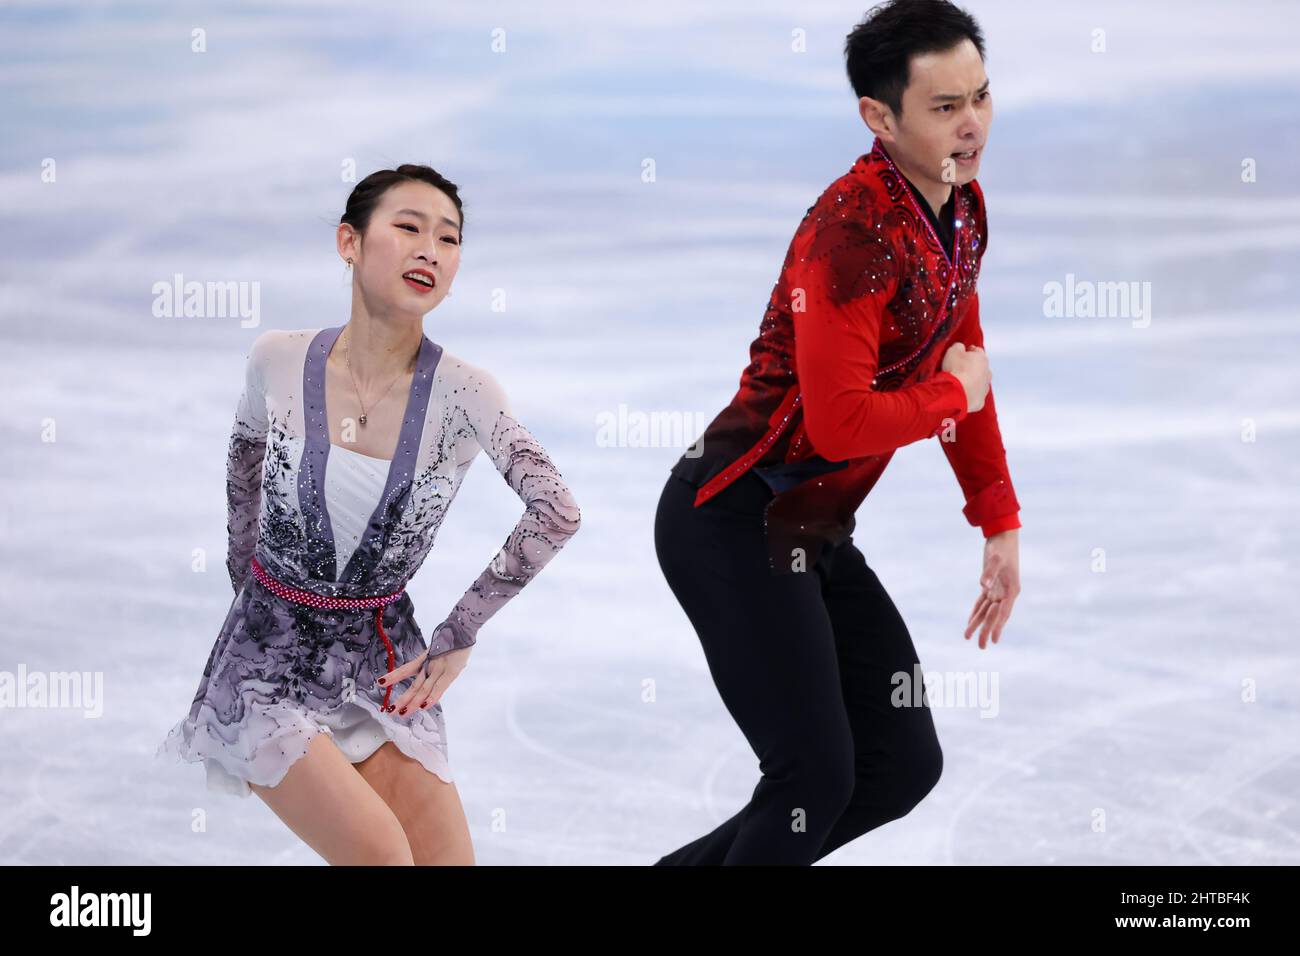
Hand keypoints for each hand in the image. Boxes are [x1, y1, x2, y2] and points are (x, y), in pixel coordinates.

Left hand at [377, 639, 471, 717]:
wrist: (462, 628)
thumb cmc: (453, 639)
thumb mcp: (441, 650)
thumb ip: (434, 661)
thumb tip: (430, 670)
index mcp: (425, 659)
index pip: (406, 669)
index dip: (393, 676)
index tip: (381, 682)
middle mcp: (429, 665)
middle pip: (414, 685)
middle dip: (403, 700)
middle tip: (390, 711)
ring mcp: (439, 669)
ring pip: (423, 688)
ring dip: (413, 702)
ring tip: (401, 713)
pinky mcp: (451, 672)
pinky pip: (440, 687)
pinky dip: (433, 697)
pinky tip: (425, 706)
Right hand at [941, 343, 990, 412]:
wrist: (955, 393)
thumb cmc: (955, 370)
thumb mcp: (953, 351)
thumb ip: (958, 347)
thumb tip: (960, 348)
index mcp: (982, 358)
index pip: (977, 351)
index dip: (969, 351)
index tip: (962, 353)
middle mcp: (987, 372)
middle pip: (980, 367)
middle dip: (971, 367)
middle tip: (959, 369)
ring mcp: (985, 388)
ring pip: (979, 382)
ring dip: (971, 382)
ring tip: (959, 383)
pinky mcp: (980, 401)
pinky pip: (975, 396)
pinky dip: (969, 395)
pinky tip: (960, 394)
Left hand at [964, 529, 1019, 647]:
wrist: (1002, 535)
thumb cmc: (1001, 547)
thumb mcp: (995, 558)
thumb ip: (989, 572)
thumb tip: (982, 586)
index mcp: (1012, 590)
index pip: (1003, 613)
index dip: (997, 627)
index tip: (993, 640)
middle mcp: (1006, 593)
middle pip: (995, 616)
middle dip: (986, 630)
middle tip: (980, 646)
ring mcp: (999, 590)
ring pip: (987, 611)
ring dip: (978, 623)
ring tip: (968, 637)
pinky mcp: (992, 585)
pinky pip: (983, 602)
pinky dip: (976, 611)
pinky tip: (971, 621)